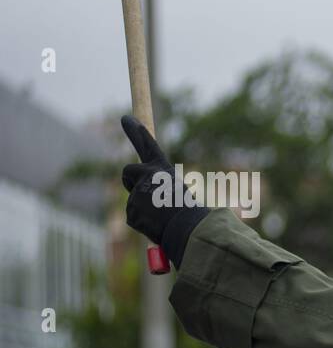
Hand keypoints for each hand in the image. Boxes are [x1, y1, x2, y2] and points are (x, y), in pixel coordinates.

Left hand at [120, 115, 181, 243]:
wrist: (189, 229)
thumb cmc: (192, 212)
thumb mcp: (180, 192)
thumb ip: (162, 187)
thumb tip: (154, 197)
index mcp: (162, 169)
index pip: (147, 145)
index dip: (136, 131)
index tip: (126, 118)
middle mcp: (147, 176)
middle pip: (128, 172)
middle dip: (129, 180)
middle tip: (144, 194)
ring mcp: (137, 192)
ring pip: (133, 200)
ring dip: (143, 208)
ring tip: (162, 217)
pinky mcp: (131, 210)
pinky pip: (134, 217)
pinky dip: (143, 223)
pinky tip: (156, 226)